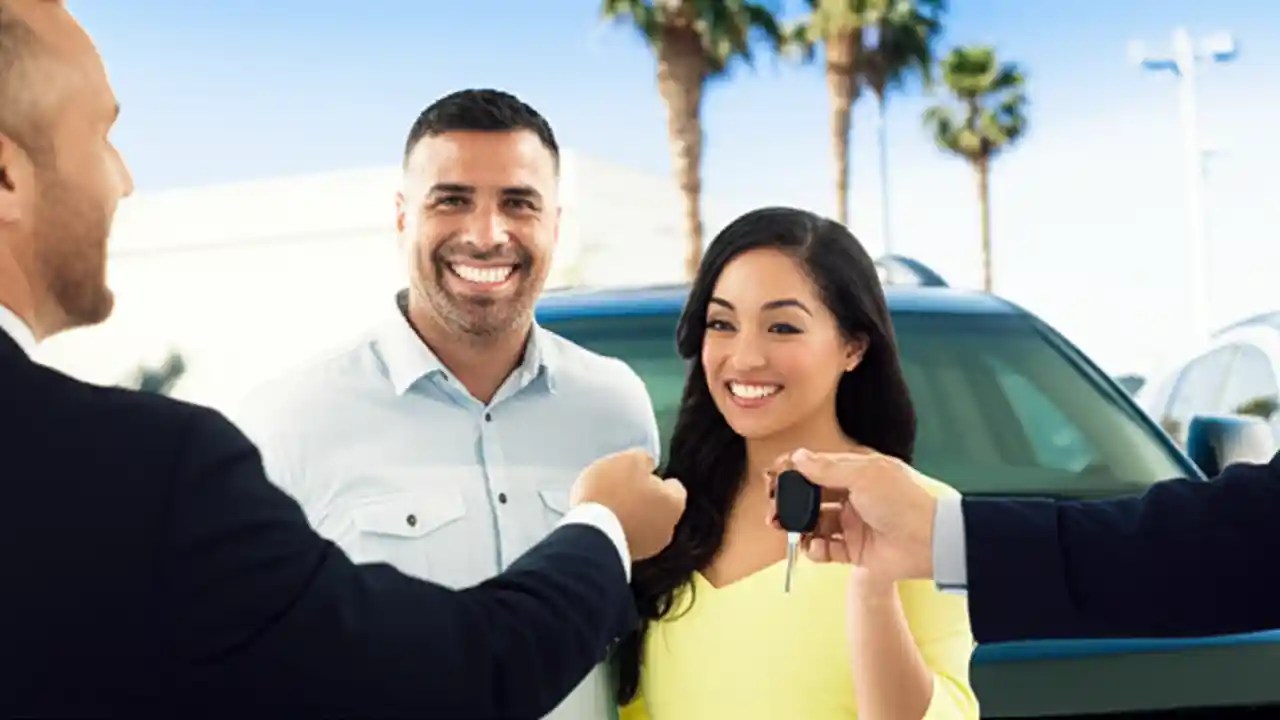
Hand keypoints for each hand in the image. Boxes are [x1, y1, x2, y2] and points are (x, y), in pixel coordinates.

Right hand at [571, 448, 686, 560]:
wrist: (589, 535)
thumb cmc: (613, 492)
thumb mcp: (629, 460)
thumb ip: (644, 460)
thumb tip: (648, 466)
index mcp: (674, 503)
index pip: (674, 487)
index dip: (656, 478)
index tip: (638, 475)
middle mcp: (669, 529)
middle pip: (659, 508)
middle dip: (644, 499)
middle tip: (621, 489)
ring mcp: (649, 548)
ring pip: (644, 525)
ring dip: (632, 518)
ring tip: (608, 507)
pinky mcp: (629, 559)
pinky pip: (628, 539)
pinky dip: (619, 532)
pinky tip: (603, 524)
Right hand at [765, 448, 937, 582]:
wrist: (928, 541)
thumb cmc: (902, 501)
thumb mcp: (863, 474)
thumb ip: (827, 468)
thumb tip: (798, 456)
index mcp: (856, 474)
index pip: (817, 468)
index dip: (793, 470)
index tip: (772, 475)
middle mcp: (852, 498)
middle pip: (810, 497)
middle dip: (788, 501)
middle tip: (772, 507)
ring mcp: (851, 525)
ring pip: (813, 524)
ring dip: (796, 525)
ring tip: (783, 527)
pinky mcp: (853, 551)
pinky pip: (825, 550)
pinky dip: (814, 549)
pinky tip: (812, 546)